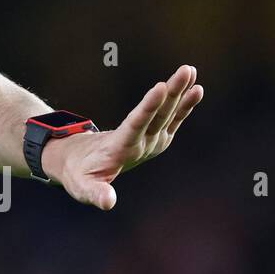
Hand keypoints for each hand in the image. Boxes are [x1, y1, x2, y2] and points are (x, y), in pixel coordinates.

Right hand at [42, 64, 202, 209]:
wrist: (85, 171)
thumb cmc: (79, 176)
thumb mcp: (82, 186)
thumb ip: (94, 193)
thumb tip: (107, 202)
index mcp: (122, 151)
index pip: (137, 125)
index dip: (149, 107)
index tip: (160, 87)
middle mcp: (143, 145)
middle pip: (160, 115)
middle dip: (173, 93)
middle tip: (186, 71)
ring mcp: (153, 142)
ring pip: (168, 113)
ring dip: (180, 92)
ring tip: (190, 71)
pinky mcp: (156, 137)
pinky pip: (172, 118)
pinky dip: (184, 104)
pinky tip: (195, 89)